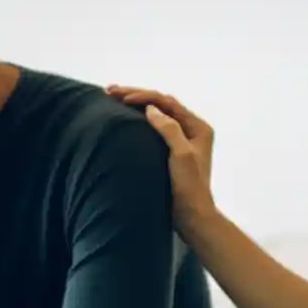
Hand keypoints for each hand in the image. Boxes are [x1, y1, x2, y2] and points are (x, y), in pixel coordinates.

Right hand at [105, 86, 217, 238]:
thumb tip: (151, 109)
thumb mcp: (181, 155)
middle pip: (161, 105)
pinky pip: (154, 129)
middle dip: (136, 96)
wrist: (192, 217)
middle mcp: (191, 130)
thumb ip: (169, 129)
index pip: (167, 103)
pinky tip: (124, 118)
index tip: (121, 97)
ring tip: (112, 98)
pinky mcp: (171, 152)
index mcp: (198, 127)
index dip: (144, 96)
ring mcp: (181, 141)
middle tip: (110, 90)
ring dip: (136, 105)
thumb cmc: (189, 188)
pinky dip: (138, 120)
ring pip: (157, 115)